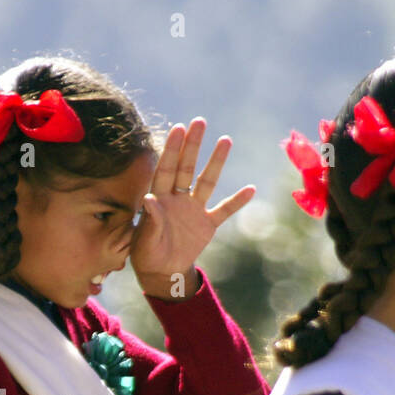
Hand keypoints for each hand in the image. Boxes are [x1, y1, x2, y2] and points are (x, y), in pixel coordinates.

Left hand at [130, 117, 255, 300]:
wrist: (162, 272)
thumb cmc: (146, 254)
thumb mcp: (144, 241)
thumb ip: (150, 221)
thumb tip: (149, 200)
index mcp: (158, 199)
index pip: (166, 169)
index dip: (172, 150)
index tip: (179, 128)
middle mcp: (177, 199)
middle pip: (186, 168)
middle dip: (192, 145)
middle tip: (199, 121)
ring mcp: (193, 209)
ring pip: (206, 182)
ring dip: (215, 162)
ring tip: (225, 140)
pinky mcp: (207, 224)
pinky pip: (224, 210)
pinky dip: (237, 202)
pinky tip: (250, 189)